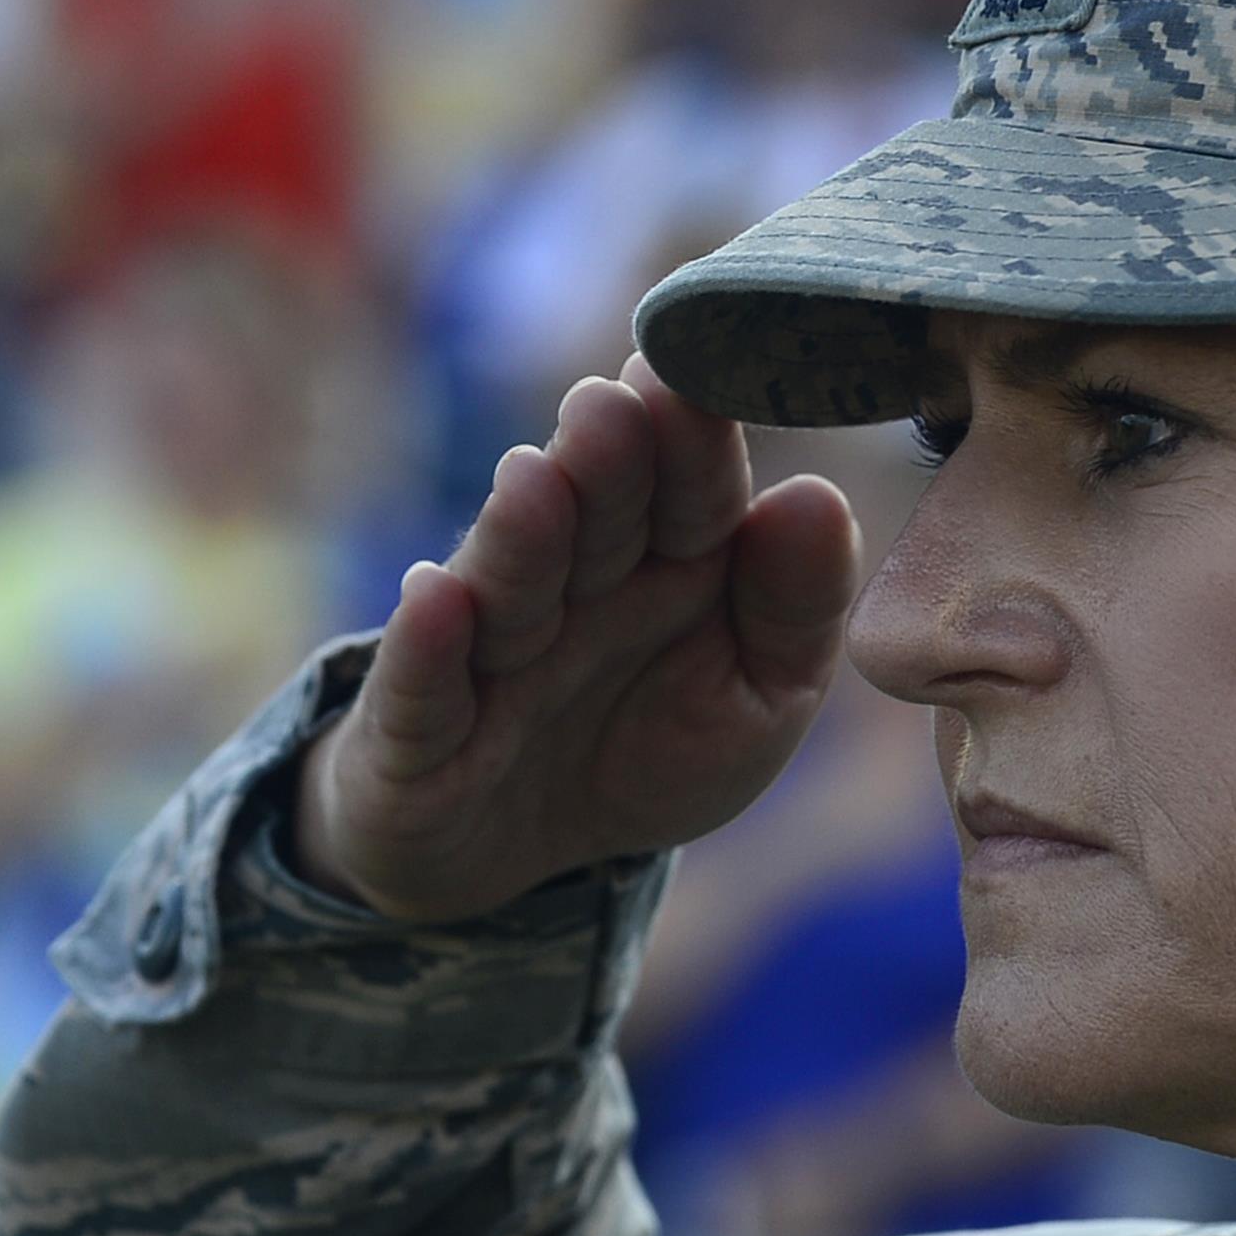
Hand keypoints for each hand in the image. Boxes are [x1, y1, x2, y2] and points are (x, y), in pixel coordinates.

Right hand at [294, 361, 861, 923]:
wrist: (516, 853)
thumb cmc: (648, 752)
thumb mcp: (755, 703)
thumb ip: (795, 613)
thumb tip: (820, 497)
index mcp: (668, 563)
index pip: (689, 492)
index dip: (691, 441)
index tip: (692, 382)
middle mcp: (573, 588)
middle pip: (592, 518)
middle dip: (603, 463)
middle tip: (609, 405)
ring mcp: (489, 652)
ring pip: (507, 586)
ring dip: (520, 535)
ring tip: (532, 479)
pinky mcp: (414, 727)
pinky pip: (422, 685)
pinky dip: (425, 645)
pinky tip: (433, 595)